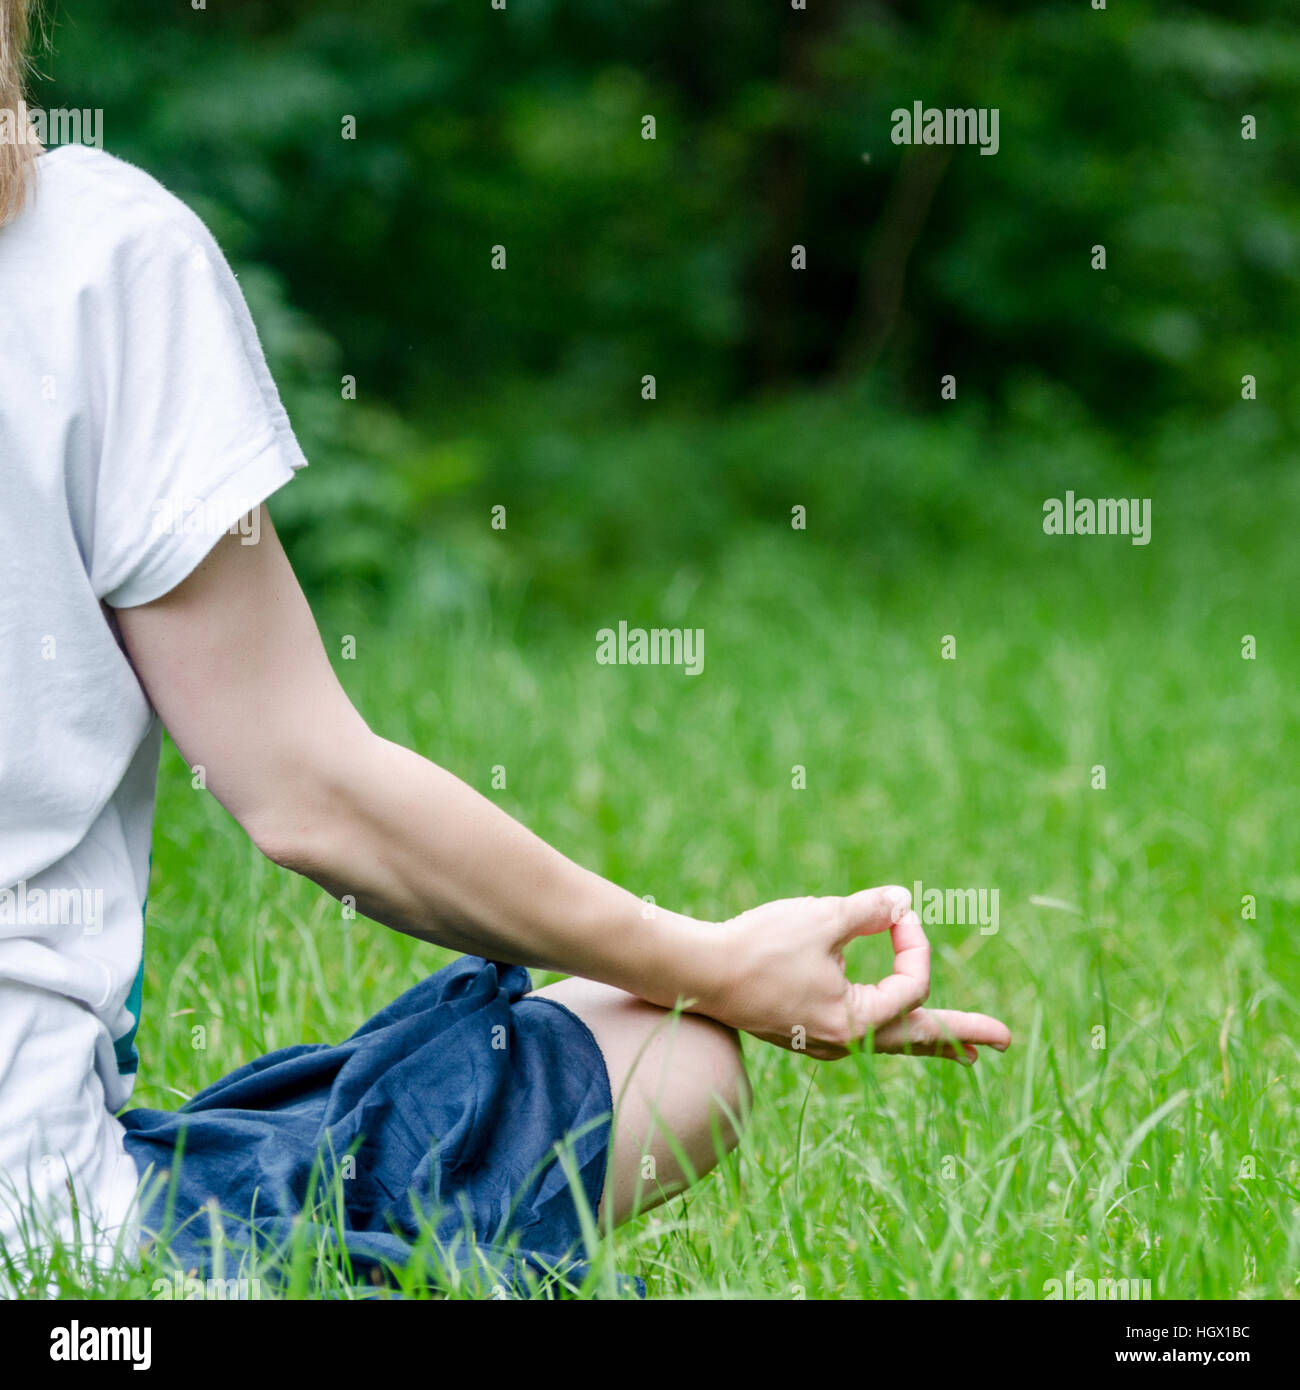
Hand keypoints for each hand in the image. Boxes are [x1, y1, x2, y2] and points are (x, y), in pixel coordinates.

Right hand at [700, 886, 1010, 1061]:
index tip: (894, 909)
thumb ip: (870, 911)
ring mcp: (827, 1041)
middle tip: (1004, 1041)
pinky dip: (890, 1026)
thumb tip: (904, 902)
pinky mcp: (807, 1030)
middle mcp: (847, 1042)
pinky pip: (864, 1032)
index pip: (911, 982)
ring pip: (891, 1038)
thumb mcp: (823, 919)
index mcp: (857, 1021)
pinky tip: (895, 1027)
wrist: (697, 972)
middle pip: (917, 1038)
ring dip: (929, 1037)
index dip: (912, 941)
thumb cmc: (759, 946)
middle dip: (961, 1034)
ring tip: (966, 1051)